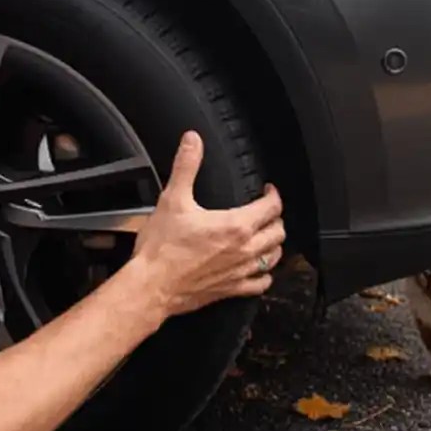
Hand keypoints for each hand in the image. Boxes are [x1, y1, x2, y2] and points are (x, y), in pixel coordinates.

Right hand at [130, 130, 284, 319]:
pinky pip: (260, 284)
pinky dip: (265, 275)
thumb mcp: (173, 199)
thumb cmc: (162, 248)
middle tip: (266, 211)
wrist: (151, 286)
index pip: (272, 207)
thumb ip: (186, 166)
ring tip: (267, 236)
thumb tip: (193, 141)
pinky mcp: (232, 290)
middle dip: (276, 218)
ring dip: (274, 244)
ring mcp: (240, 271)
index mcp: (236, 226)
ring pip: (274, 257)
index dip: (273, 194)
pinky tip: (259, 270)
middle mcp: (245, 250)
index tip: (267, 190)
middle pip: (278, 232)